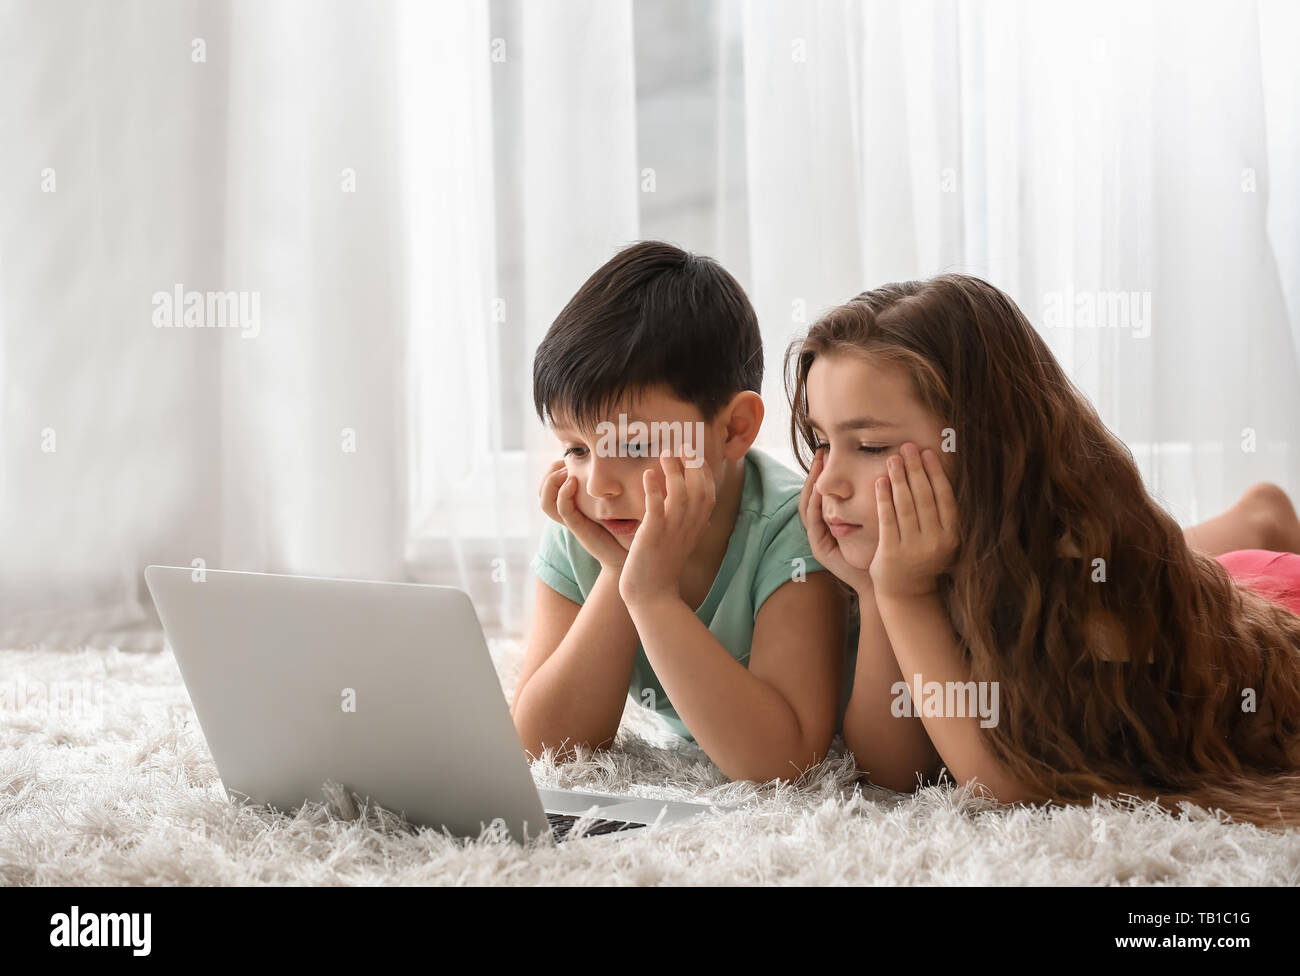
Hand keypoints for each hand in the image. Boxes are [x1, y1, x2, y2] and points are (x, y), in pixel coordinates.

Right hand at [538, 458, 626, 570]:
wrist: (627, 552)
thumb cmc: (623, 527)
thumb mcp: (612, 499)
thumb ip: (607, 483)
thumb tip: (611, 457)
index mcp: (573, 504)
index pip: (548, 485)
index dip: (552, 469)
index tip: (567, 456)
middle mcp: (568, 512)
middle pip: (542, 492)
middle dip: (548, 473)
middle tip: (563, 461)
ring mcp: (571, 520)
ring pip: (545, 501)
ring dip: (551, 482)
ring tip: (565, 470)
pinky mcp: (577, 527)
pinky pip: (562, 509)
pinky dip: (563, 494)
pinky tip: (573, 481)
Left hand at [619, 450, 715, 608]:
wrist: (651, 594)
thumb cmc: (665, 568)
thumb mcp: (685, 547)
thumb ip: (695, 531)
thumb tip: (709, 524)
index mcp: (697, 528)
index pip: (708, 493)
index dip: (703, 471)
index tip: (693, 454)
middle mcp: (689, 527)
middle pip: (700, 489)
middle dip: (693, 465)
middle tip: (682, 446)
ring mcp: (672, 531)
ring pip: (680, 494)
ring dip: (674, 471)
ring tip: (665, 453)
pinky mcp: (653, 536)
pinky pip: (656, 508)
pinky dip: (654, 489)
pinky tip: (648, 475)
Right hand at [798, 448, 873, 596]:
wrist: (881, 581)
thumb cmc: (883, 550)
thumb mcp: (877, 518)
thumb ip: (874, 499)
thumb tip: (883, 469)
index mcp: (833, 521)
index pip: (823, 491)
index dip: (825, 471)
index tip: (830, 450)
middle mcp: (822, 528)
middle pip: (812, 495)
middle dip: (814, 473)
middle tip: (820, 451)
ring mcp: (818, 538)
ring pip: (808, 507)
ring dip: (811, 485)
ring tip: (817, 467)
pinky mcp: (819, 548)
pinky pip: (812, 523)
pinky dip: (815, 506)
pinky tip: (820, 491)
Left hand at [870, 443, 958, 598]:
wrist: (907, 593)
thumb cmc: (923, 560)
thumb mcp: (941, 539)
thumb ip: (940, 514)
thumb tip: (936, 474)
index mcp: (952, 535)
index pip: (945, 497)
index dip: (936, 473)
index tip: (928, 452)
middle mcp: (935, 541)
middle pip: (924, 497)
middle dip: (916, 469)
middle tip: (908, 447)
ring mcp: (914, 547)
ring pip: (906, 505)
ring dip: (899, 478)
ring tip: (893, 458)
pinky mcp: (892, 552)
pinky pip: (887, 518)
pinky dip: (884, 498)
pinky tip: (880, 481)